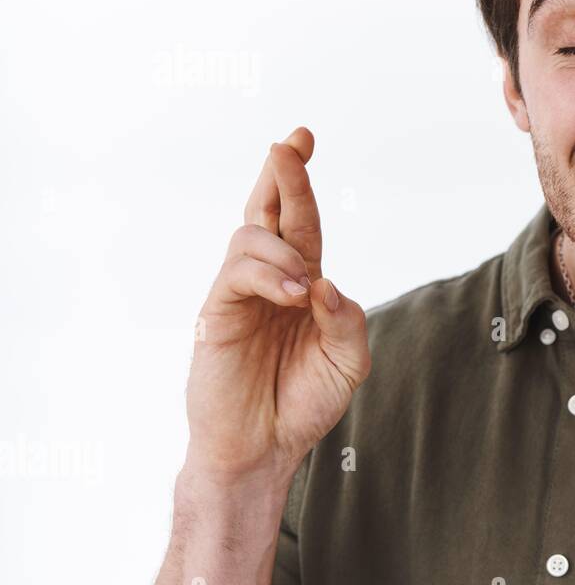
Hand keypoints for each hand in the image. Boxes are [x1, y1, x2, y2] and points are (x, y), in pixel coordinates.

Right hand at [184, 126, 370, 482]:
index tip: (304, 136)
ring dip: (284, 251)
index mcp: (303, 283)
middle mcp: (270, 280)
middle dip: (282, 175)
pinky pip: (237, 273)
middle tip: (291, 143)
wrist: (264, 448)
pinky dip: (269, 275)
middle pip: (269, 211)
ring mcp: (240, 295)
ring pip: (251, 237)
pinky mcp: (217, 315)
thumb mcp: (348, 362)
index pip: (302, 222)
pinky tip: (293, 296)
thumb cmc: (303, 403)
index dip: (300, 182)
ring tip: (303, 290)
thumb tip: (324, 282)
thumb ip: (346, 319)